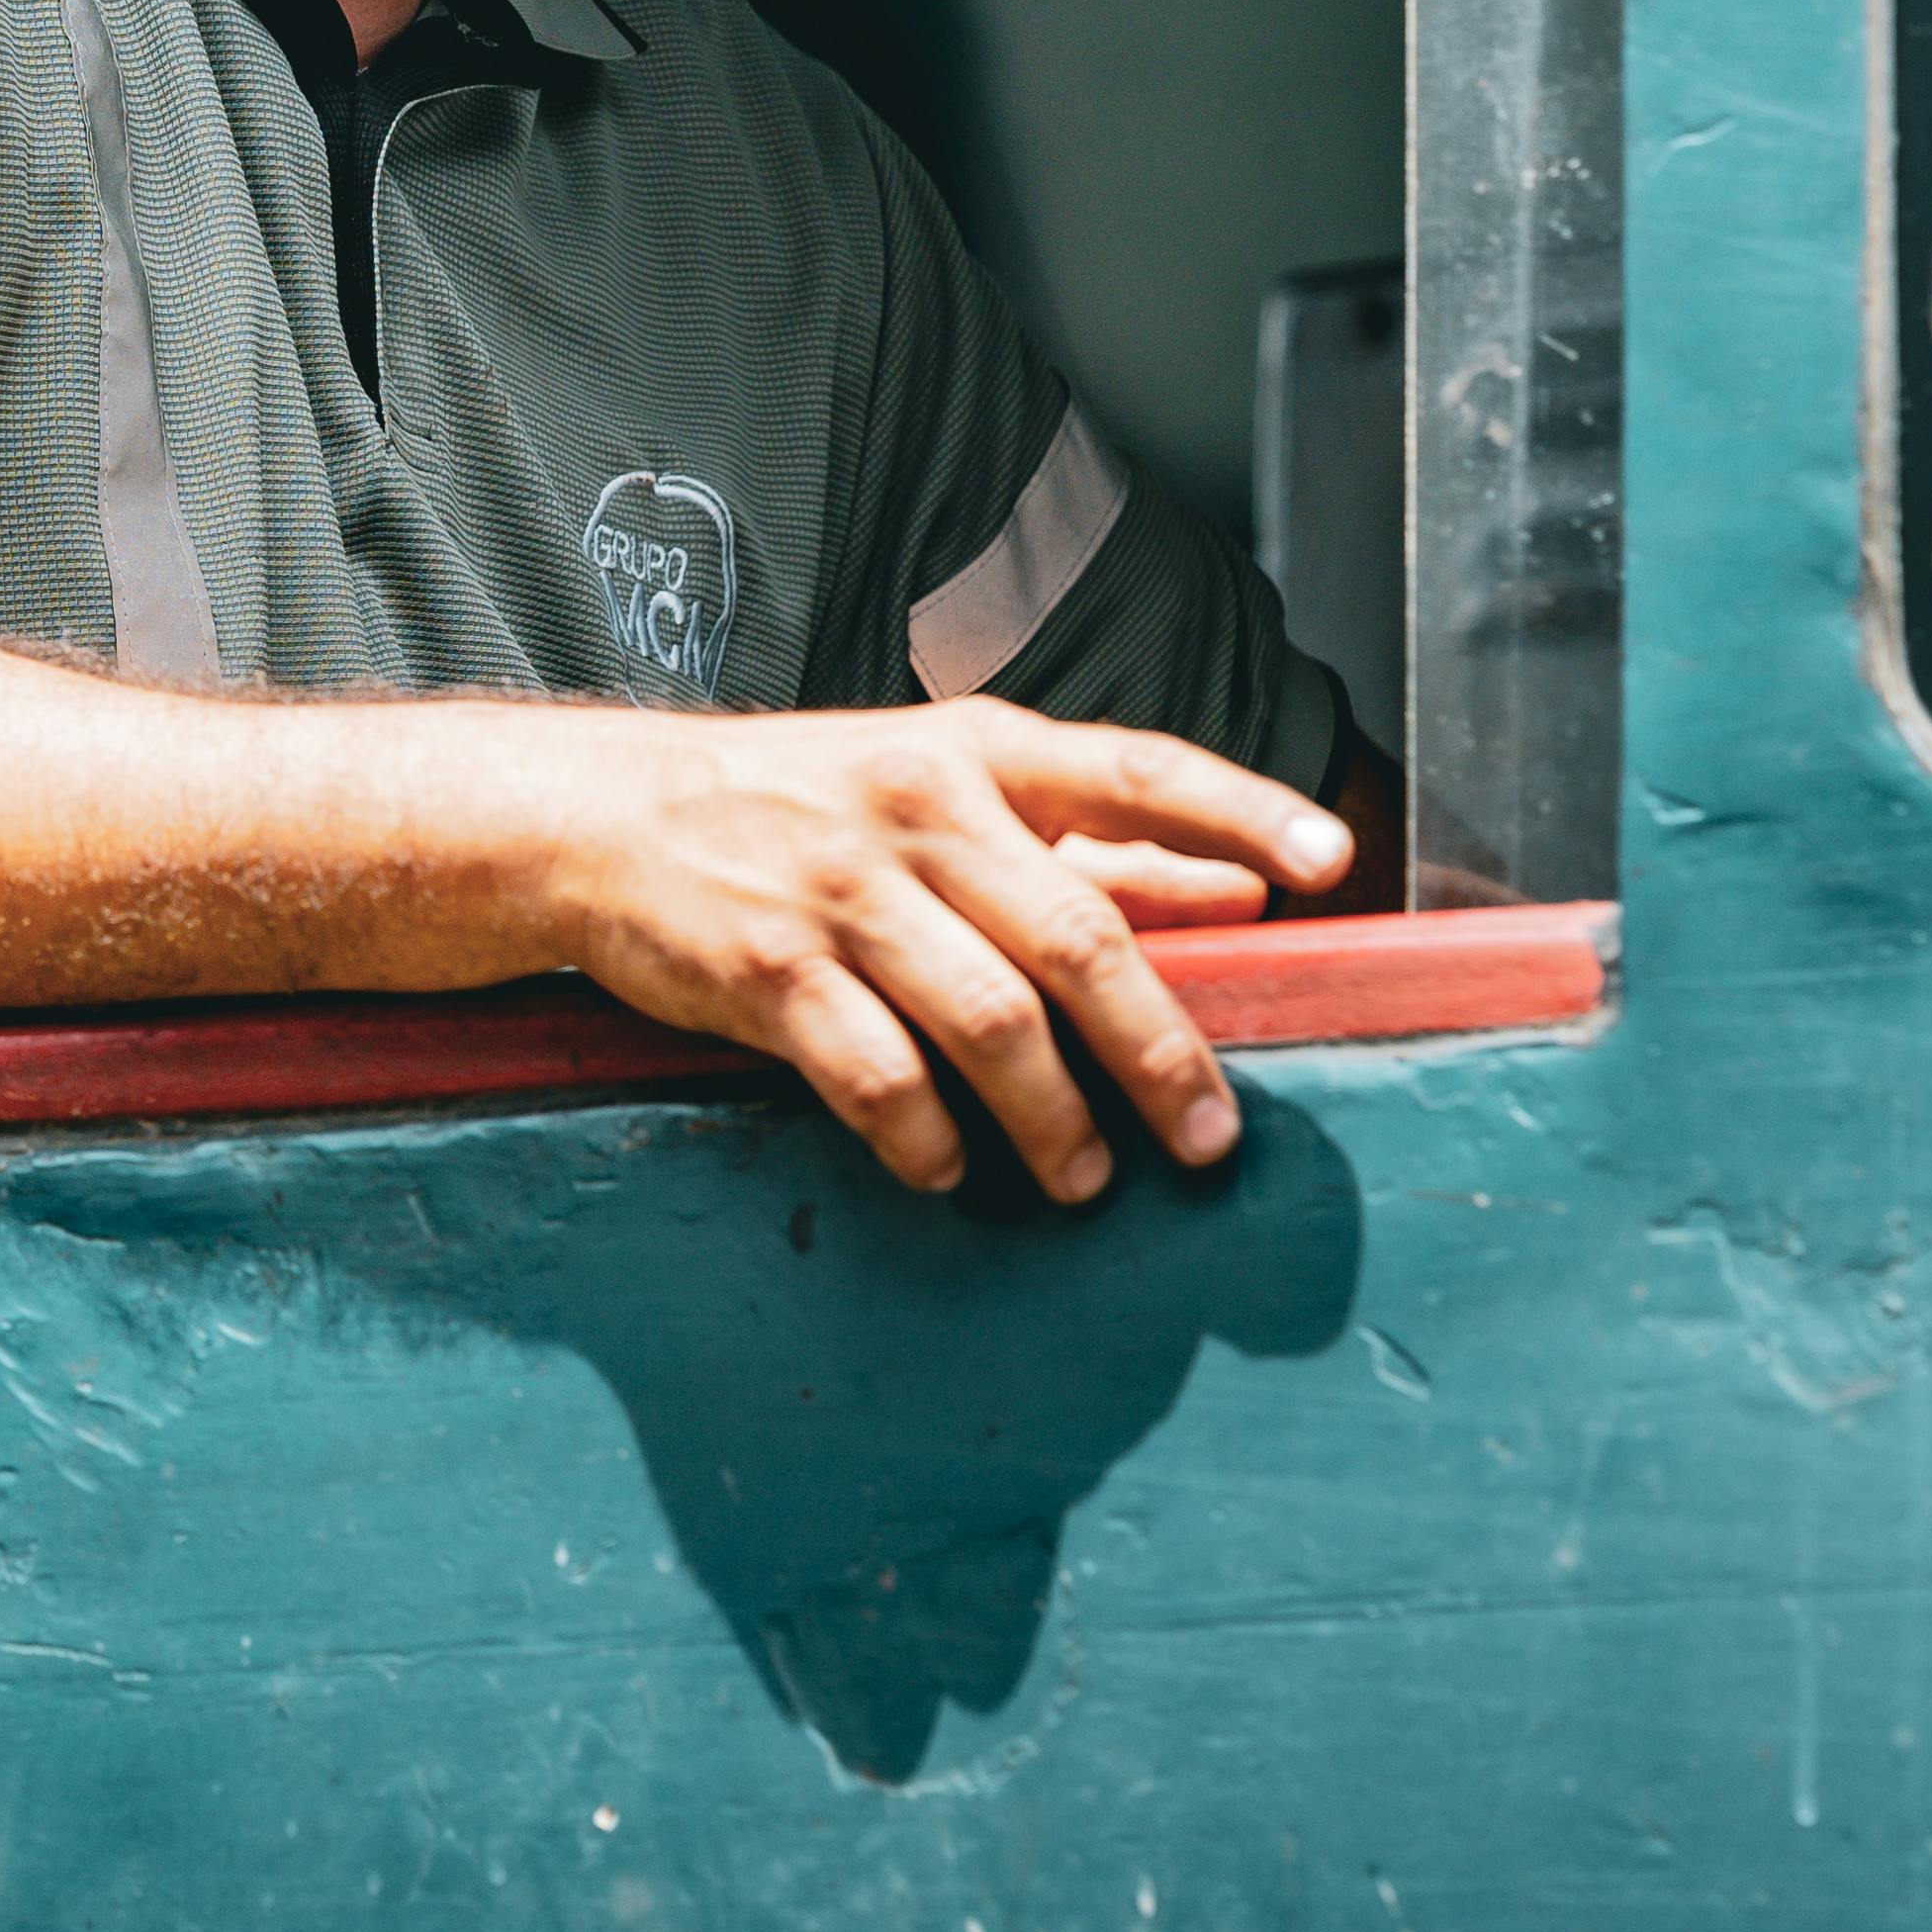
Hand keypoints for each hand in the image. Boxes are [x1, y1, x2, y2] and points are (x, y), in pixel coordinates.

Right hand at [520, 700, 1351, 1203]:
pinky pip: (878, 1079)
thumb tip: (1248, 885)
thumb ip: (1095, 840)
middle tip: (1208, 1139)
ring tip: (1082, 1179)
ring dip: (1054, 1122)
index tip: (1332, 862)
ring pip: (992, 1024)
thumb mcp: (941, 789)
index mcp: (974, 752)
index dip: (1240, 809)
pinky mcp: (767, 971)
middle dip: (1161, 1051)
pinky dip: (928, 1142)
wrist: (599, 815)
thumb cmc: (798, 806)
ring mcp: (839, 890)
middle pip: (1080, 938)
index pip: (1135, 766)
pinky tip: (948, 1169)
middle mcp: (917, 810)